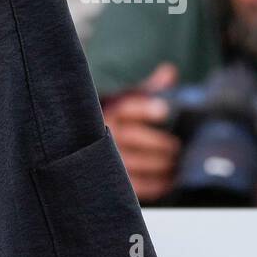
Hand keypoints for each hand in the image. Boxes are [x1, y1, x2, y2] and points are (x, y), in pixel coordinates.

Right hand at [103, 62, 180, 203]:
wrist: (79, 144)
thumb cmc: (111, 119)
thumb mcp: (126, 100)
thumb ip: (148, 89)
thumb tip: (169, 71)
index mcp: (109, 110)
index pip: (125, 106)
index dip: (144, 107)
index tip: (164, 109)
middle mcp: (104, 132)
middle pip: (132, 136)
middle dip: (158, 143)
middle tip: (177, 146)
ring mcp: (104, 156)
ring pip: (133, 162)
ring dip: (158, 165)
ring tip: (176, 163)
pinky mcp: (110, 179)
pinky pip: (133, 184)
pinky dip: (154, 184)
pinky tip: (168, 180)